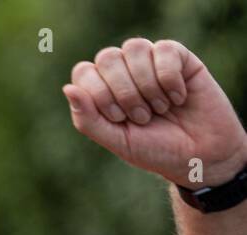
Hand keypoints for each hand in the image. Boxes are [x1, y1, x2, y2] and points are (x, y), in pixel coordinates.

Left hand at [63, 38, 246, 187]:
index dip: (99, 94)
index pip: (84, 72)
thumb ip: (88, 119)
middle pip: (107, 57)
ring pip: (135, 47)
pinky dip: (169, 79)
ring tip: (160, 109)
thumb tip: (67, 89)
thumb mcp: (117, 141)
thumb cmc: (155, 150)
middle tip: (142, 117)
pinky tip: (178, 98)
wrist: (199, 155)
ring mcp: (151, 62)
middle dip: (123, 92)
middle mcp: (124, 72)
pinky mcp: (180, 57)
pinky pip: (165, 49)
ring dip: (146, 85)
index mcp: (102, 90)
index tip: (118, 119)